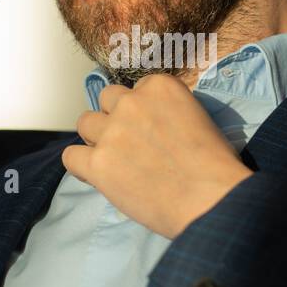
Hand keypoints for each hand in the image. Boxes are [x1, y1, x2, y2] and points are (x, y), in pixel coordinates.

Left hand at [62, 74, 253, 238]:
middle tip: (130, 144)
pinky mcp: (98, 163)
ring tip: (113, 160)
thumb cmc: (215, 167)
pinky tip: (97, 177)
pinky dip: (81, 166)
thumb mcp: (198, 120)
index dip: (140, 110)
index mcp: (161, 86)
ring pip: (85, 122)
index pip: (136, 88)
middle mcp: (132, 102)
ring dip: (96, 138)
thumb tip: (151, 130)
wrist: (211, 200)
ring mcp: (112, 132)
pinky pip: (70, 156)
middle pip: (107, 99)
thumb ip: (168, 114)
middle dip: (115, 118)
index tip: (148, 130)